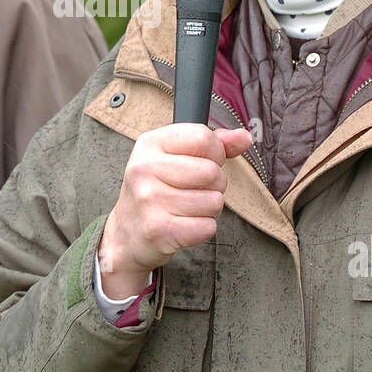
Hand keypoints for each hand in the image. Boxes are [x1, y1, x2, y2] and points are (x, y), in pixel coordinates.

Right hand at [98, 123, 252, 299]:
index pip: (203, 138)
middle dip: (215, 185)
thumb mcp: (175, 157)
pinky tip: (184, 225)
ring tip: (187, 209)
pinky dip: (203, 229)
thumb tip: (244, 137)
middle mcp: (145, 169)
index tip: (202, 163)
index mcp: (150, 143)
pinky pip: (207, 227)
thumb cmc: (156, 190)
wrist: (127, 234)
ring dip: (209, 209)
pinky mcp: (158, 230)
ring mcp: (149, 200)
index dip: (215, 153)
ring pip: (214, 202)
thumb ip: (212, 144)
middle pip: (212, 172)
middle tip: (194, 191)